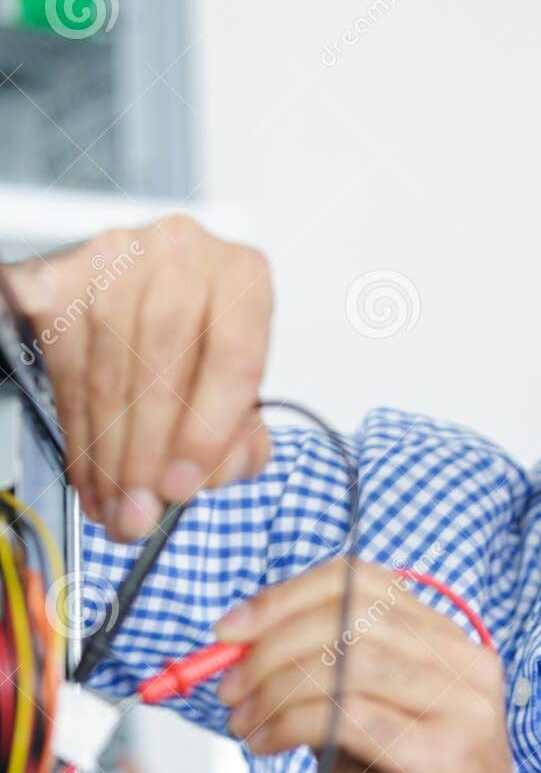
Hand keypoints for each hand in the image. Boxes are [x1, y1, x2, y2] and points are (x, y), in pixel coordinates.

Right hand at [3, 216, 272, 540]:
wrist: (158, 285)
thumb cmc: (206, 341)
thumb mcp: (243, 385)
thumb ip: (241, 436)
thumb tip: (207, 476)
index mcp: (242, 277)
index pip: (231, 360)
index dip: (207, 433)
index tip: (184, 487)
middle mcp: (180, 256)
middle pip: (160, 370)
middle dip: (145, 460)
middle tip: (140, 516)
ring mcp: (116, 261)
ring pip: (106, 375)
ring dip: (107, 458)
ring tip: (115, 510)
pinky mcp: (65, 280)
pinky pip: (66, 370)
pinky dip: (77, 435)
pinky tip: (90, 476)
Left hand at [214, 558, 540, 772]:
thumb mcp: (364, 733)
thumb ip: (323, 686)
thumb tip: (244, 654)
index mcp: (452, 647)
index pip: (363, 581)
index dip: (286, 596)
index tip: (231, 630)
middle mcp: (466, 665)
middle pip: (351, 612)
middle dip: (270, 643)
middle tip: (227, 683)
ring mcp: (461, 708)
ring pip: (346, 659)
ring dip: (274, 686)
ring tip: (244, 721)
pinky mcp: (442, 755)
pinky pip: (346, 715)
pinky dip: (289, 724)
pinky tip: (267, 744)